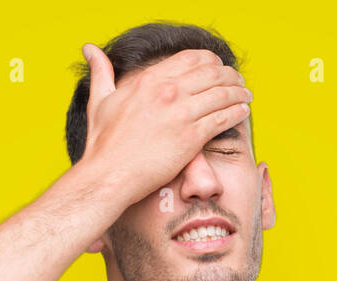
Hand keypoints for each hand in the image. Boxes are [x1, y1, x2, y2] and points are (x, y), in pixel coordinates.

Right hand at [79, 44, 251, 202]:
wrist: (109, 175)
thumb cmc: (102, 144)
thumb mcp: (99, 100)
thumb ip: (101, 72)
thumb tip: (90, 49)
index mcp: (149, 80)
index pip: (190, 58)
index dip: (209, 60)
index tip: (217, 66)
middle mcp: (167, 91)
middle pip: (211, 73)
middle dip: (229, 75)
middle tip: (238, 81)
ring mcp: (181, 114)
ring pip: (221, 94)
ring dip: (238, 92)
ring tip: (246, 95)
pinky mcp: (191, 137)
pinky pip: (223, 118)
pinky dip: (236, 112)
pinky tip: (242, 111)